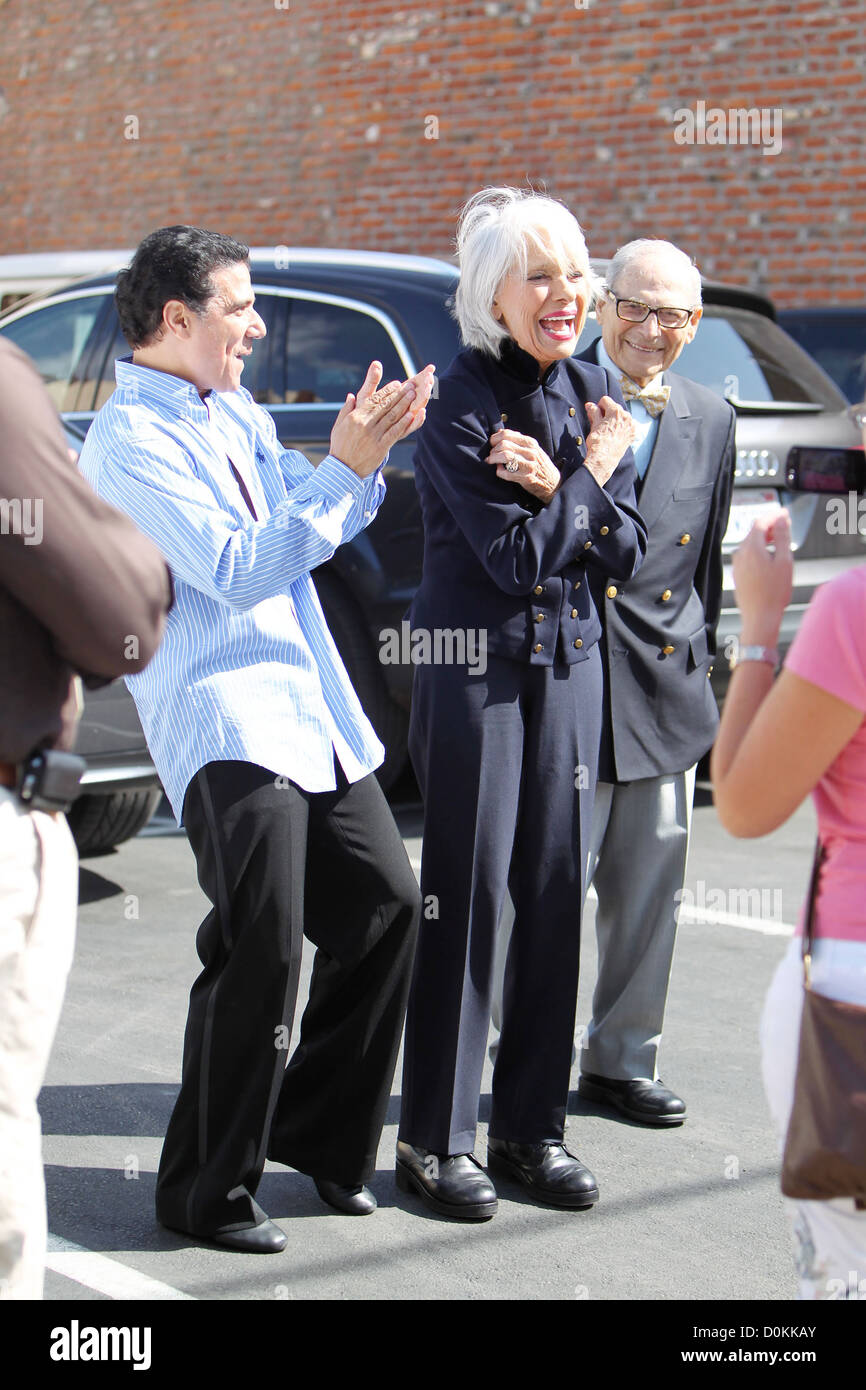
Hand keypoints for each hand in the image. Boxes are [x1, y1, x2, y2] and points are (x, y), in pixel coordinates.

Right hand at [330, 361, 435, 477]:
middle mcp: (365, 424)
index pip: (374, 400)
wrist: (343, 470)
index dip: (387, 391)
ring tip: (413, 396)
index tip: (397, 384)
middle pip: (385, 406)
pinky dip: (403, 423)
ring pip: (392, 417)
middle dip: (399, 395)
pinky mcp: (380, 447)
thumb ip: (346, 410)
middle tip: (410, 387)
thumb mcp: (338, 426)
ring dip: (404, 405)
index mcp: (355, 417)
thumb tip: (351, 396)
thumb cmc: (340, 447)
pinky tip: (411, 415)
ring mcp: (373, 436)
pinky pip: (394, 432)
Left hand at [487, 428, 560, 502]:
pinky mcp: (526, 478)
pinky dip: (499, 471)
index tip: (492, 445)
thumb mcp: (532, 449)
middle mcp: (531, 452)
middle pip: (504, 445)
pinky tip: (500, 471)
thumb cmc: (539, 464)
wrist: (553, 483)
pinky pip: (506, 473)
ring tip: (492, 462)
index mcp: (530, 443)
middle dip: (493, 450)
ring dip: (494, 459)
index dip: (495, 439)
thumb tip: (499, 432)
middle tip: (492, 456)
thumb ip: (517, 440)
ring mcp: (529, 465)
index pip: (507, 434)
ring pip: (505, 456)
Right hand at [583, 396, 638, 486]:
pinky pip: (627, 425)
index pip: (605, 400)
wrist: (603, 459)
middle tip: (600, 424)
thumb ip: (593, 412)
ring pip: (622, 416)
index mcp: (616, 411)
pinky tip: (615, 434)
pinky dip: (621, 427)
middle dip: (607, 413)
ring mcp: (631, 425)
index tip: (595, 414)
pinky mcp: (632, 434)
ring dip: (615, 420)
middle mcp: (626, 416)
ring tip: (607, 430)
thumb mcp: (594, 424)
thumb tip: (590, 405)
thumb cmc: (597, 442)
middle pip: (615, 408)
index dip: (598, 406)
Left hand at [732, 508, 792, 643]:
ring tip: (779, 540)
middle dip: (770, 525)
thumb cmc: (774, 593)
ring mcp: (737, 565)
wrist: (760, 617)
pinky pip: (748, 555)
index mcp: (751, 548)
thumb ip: (782, 537)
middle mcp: (740, 554)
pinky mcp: (738, 574)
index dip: (774, 515)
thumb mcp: (784, 561)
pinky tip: (769, 557)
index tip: (785, 513)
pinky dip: (759, 550)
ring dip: (764, 538)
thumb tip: (781, 519)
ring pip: (750, 543)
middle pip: (754, 531)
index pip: (761, 522)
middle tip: (785, 524)